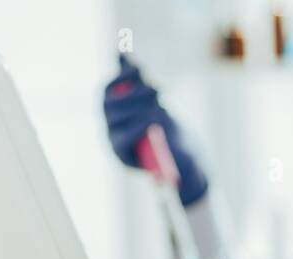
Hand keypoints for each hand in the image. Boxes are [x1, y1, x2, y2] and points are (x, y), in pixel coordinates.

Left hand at [103, 54, 207, 205]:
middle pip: (114, 114)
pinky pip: (117, 80)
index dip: (136, 126)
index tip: (157, 117)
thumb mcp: (180, 163)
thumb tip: (171, 168)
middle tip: (158, 92)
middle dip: (136, 101)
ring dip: (133, 85)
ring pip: (111, 96)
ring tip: (155, 84)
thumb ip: (174, 163)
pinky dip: (123, 69)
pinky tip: (127, 55)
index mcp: (122, 153)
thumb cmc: (177, 159)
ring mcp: (111, 114)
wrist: (172, 148)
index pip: (121, 138)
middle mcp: (112, 132)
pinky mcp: (119, 97)